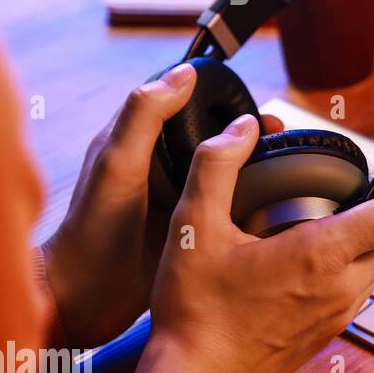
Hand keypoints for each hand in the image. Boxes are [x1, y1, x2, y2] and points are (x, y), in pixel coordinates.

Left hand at [41, 64, 283, 349]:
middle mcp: (163, 168)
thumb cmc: (92, 230)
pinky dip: (253, 202)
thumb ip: (144, 116)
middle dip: (249, 134)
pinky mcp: (192, 231)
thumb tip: (184, 73)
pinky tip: (275, 207)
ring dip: (255, 166)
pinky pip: (230, 207)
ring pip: (226, 171)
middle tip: (283, 135)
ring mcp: (179, 200)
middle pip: (214, 138)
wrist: (86, 299)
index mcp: (141, 144)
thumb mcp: (118, 164)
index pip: (185, 105)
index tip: (253, 103)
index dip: (219, 99)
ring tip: (287, 166)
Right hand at [133, 114, 373, 372]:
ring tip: (356, 205)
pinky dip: (360, 258)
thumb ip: (217, 167)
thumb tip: (243, 127)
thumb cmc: (193, 311)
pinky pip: (363, 284)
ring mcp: (341, 312)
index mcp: (321, 255)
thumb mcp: (192, 228)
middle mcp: (343, 286)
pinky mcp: (331, 331)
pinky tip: (326, 248)